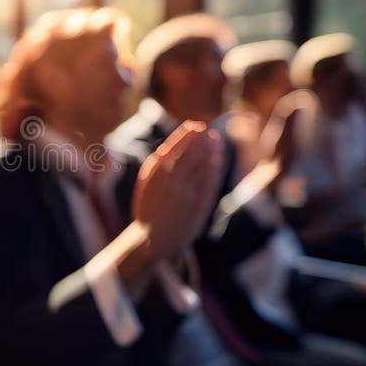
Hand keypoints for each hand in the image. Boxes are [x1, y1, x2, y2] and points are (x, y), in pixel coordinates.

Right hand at [132, 121, 223, 260]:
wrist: (156, 239)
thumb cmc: (150, 208)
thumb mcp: (147, 186)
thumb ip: (158, 166)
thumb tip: (173, 143)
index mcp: (155, 180)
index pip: (173, 152)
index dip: (185, 138)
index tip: (194, 126)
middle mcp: (171, 187)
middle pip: (189, 158)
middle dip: (199, 142)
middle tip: (206, 129)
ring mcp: (187, 198)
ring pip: (201, 169)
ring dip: (209, 152)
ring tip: (215, 139)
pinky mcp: (199, 208)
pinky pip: (209, 184)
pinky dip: (214, 169)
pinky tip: (218, 157)